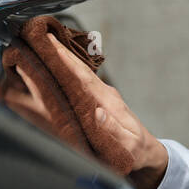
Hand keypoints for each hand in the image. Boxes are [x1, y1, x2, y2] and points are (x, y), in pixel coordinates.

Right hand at [41, 32, 169, 188]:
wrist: (148, 153)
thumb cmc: (137, 152)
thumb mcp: (128, 145)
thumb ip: (113, 130)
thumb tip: (97, 113)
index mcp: (108, 103)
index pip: (83, 78)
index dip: (67, 62)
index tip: (51, 45)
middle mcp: (103, 95)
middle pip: (78, 70)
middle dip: (60, 52)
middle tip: (40, 34)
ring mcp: (101, 97)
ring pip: (78, 74)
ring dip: (62, 58)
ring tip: (43, 43)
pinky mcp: (98, 103)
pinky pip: (79, 83)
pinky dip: (67, 72)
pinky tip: (55, 66)